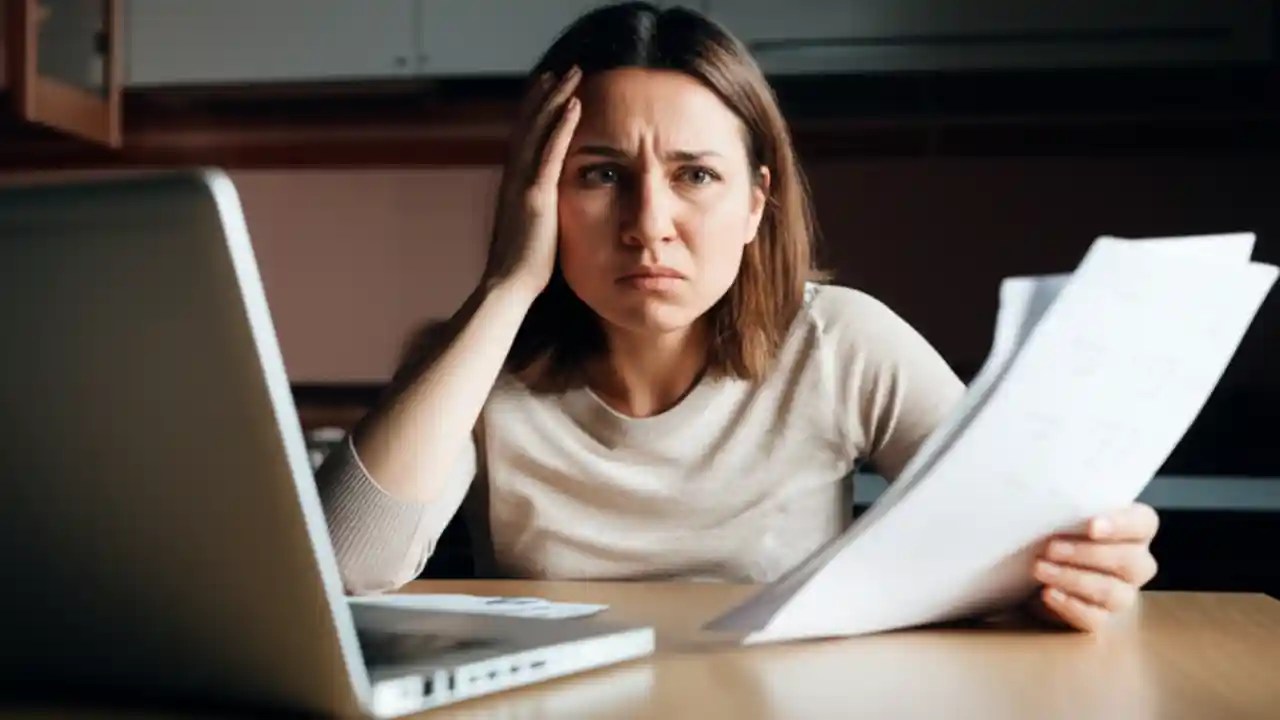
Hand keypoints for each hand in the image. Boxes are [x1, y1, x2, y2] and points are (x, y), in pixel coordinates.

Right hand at [483, 65, 582, 298]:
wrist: (508, 288)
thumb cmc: (522, 268)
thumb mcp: (530, 231)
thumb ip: (535, 213)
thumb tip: (543, 211)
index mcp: (514, 186)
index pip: (525, 139)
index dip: (534, 111)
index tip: (547, 89)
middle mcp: (514, 178)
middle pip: (528, 124)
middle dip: (545, 95)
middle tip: (561, 70)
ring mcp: (523, 184)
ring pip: (538, 130)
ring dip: (555, 99)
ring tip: (572, 74)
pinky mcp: (535, 196)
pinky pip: (550, 152)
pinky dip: (561, 125)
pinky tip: (575, 104)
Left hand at [1028, 503, 1159, 631]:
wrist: (1035, 564)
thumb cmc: (1055, 529)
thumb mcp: (1061, 511)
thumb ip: (1067, 504)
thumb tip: (1047, 492)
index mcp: (1134, 529)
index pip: (1143, 523)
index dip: (1121, 525)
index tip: (1091, 525)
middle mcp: (1136, 562)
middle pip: (1132, 561)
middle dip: (1088, 554)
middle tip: (1051, 547)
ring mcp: (1122, 593)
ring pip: (1114, 593)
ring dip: (1074, 580)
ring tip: (1040, 569)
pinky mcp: (1101, 617)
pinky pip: (1095, 619)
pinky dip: (1070, 606)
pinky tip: (1048, 593)